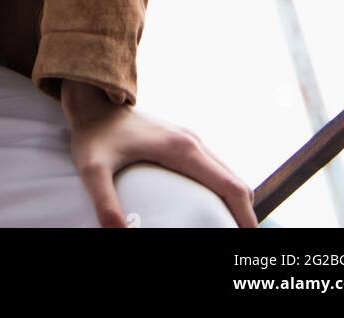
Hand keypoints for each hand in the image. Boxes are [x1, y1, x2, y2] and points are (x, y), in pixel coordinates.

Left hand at [61, 81, 257, 228]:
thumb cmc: (93, 134)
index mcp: (182, 149)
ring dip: (236, 203)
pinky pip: (215, 170)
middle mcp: (193, 142)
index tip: (251, 240)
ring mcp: (189, 140)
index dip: (246, 217)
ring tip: (231, 229)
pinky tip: (213, 209)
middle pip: (235, 183)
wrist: (93, 101)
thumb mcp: (93, 169)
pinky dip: (224, 192)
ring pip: (227, 176)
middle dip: (244, 215)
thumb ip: (105, 201)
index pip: (230, 186)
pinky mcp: (182, 142)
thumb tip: (117, 234)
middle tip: (241, 241)